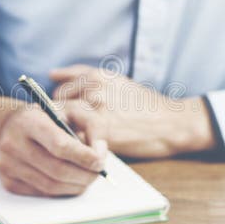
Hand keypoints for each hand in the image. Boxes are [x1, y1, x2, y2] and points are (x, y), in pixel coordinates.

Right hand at [0, 96, 108, 196]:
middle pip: (58, 170)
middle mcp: (12, 143)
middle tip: (98, 171)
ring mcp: (7, 165)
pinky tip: (70, 179)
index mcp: (28, 121)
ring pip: (52, 186)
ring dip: (77, 185)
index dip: (84, 157)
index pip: (60, 146)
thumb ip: (92, 126)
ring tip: (87, 175)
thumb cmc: (48, 117)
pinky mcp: (8, 182)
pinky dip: (62, 190)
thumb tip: (100, 155)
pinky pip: (43, 194)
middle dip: (85, 175)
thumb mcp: (71, 110)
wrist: (11, 125)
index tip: (100, 160)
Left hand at [50, 65, 215, 158]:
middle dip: (60, 119)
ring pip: (63, 121)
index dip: (61, 105)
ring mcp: (96, 109)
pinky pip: (75, 138)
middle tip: (72, 131)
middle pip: (57, 104)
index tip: (66, 116)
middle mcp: (94, 88)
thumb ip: (83, 76)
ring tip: (79, 141)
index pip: (60, 88)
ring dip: (66, 132)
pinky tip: (88, 149)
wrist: (172, 123)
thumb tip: (52, 74)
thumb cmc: (144, 105)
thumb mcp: (116, 81)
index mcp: (96, 76)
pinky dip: (78, 145)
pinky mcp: (101, 131)